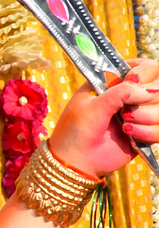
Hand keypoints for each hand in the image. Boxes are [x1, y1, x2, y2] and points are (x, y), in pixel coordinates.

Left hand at [49, 59, 158, 177]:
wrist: (77, 161)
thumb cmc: (76, 129)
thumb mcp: (92, 107)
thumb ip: (118, 94)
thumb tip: (145, 90)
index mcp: (114, 81)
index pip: (143, 66)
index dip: (145, 71)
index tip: (134, 81)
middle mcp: (130, 95)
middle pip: (158, 87)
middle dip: (145, 99)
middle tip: (125, 111)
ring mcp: (140, 113)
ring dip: (146, 117)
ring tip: (125, 125)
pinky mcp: (147, 132)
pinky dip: (149, 132)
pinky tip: (131, 136)